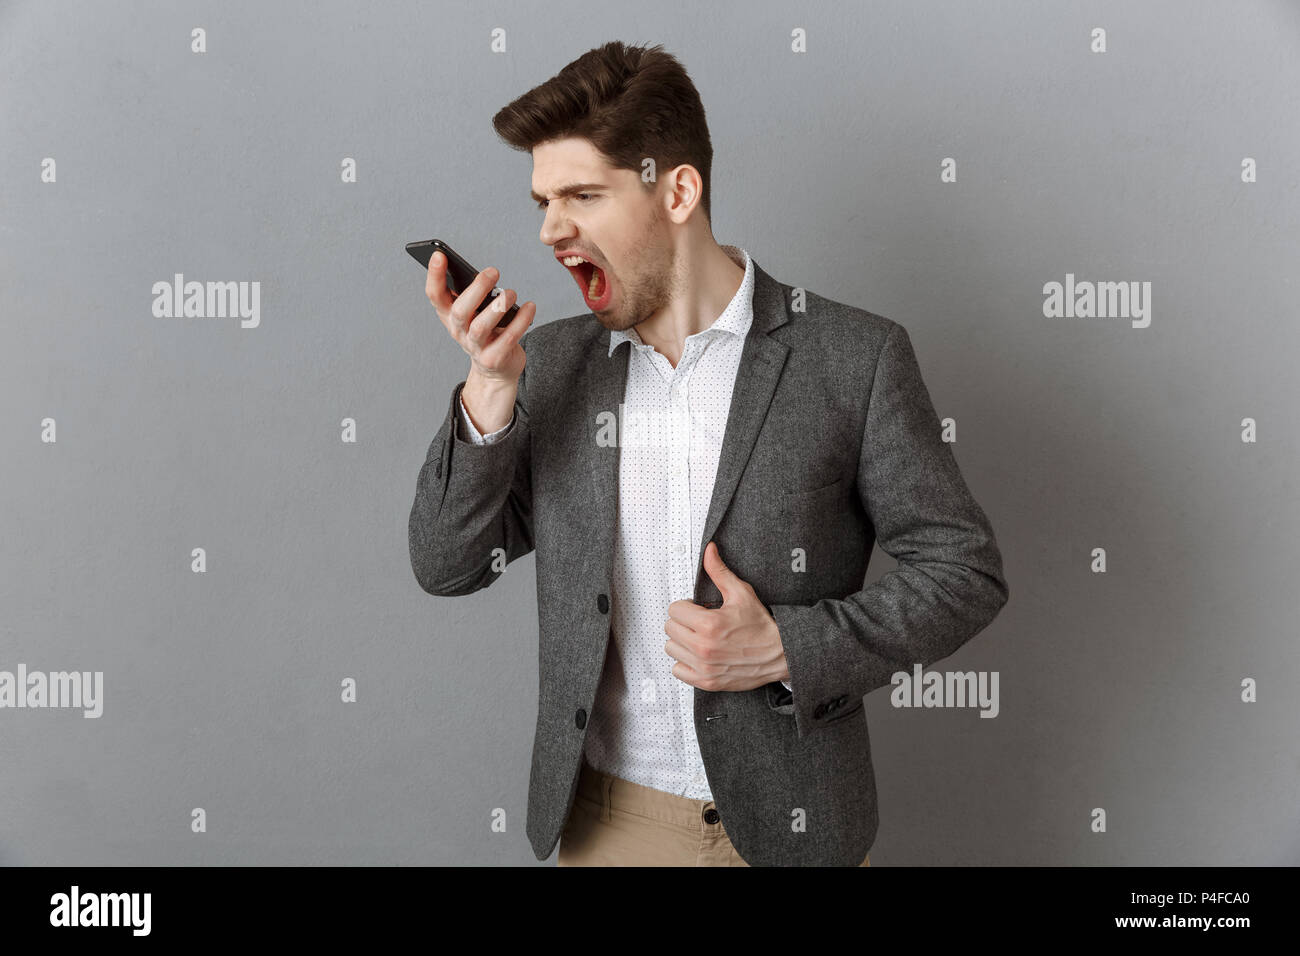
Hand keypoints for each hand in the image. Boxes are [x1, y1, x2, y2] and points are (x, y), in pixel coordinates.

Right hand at [425, 250, 535, 385]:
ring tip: (511, 293)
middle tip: (493, 272)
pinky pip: (508, 339)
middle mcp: (459, 332)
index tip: (439, 255)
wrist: (496, 369)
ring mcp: (475, 348)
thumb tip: (486, 275)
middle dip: (476, 289)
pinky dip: (520, 321)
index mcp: (449, 316)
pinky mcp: (494, 359)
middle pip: (459, 311)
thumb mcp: (475, 313)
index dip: (434, 276)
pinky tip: (530, 307)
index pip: (435, 296)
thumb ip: (475, 295)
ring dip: (497, 307)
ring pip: (481, 327)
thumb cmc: (487, 332)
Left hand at [663, 542, 787, 691]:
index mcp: (709, 624)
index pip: (674, 609)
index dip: (686, 606)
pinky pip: (677, 670)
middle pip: (669, 628)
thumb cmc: (761, 625)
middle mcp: (703, 648)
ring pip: (671, 648)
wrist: (779, 654)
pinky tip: (699, 655)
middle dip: (683, 622)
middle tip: (699, 623)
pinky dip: (684, 662)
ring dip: (682, 641)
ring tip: (699, 638)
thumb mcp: (741, 593)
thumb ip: (719, 572)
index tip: (698, 609)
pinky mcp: (706, 681)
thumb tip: (709, 551)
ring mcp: (704, 667)